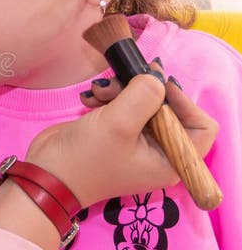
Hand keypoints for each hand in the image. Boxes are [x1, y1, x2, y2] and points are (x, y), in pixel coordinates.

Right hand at [26, 72, 218, 207]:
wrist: (46, 174)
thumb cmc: (86, 158)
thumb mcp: (118, 124)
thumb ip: (144, 94)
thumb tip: (156, 76)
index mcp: (170, 161)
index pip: (202, 127)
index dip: (185, 103)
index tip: (158, 87)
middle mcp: (159, 152)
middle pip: (171, 109)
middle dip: (145, 92)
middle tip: (121, 84)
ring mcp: (137, 141)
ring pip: (145, 102)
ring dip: (122, 90)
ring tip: (100, 92)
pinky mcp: (118, 132)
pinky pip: (125, 105)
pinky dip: (110, 96)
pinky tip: (91, 98)